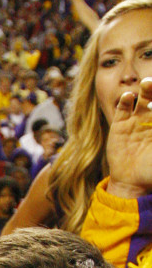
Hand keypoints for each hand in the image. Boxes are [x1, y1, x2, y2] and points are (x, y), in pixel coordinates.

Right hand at [106, 76, 151, 196]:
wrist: (130, 182)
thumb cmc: (151, 172)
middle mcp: (151, 119)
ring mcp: (136, 120)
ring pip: (142, 98)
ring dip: (146, 88)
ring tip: (146, 84)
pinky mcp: (120, 125)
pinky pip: (123, 107)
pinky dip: (125, 100)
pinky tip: (128, 97)